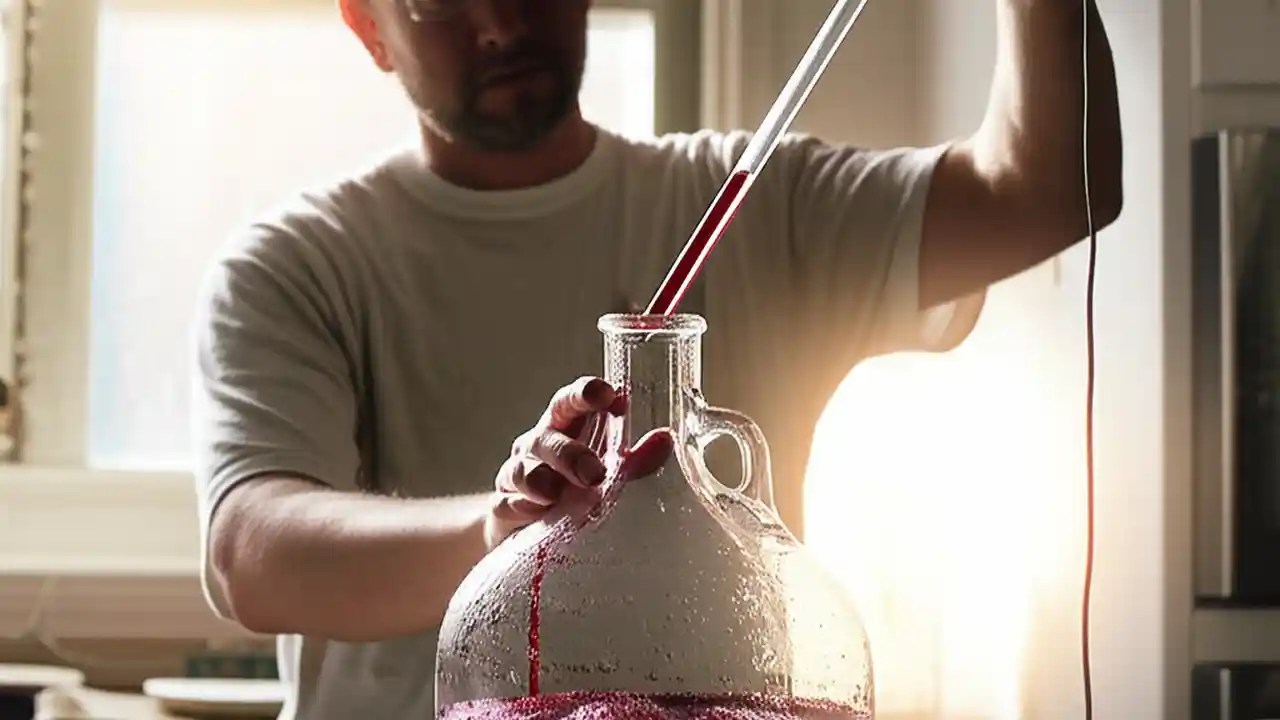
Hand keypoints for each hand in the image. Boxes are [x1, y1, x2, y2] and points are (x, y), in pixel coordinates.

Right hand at [485, 377, 674, 548]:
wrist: (528, 529)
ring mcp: (515, 474)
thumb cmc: (572, 489)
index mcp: (563, 427)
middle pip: (547, 438)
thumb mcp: (604, 473)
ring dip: (542, 483)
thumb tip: (665, 440)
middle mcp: (536, 445)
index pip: (570, 401)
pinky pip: (507, 504)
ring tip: (557, 497)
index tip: (607, 395)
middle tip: (594, 474)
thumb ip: (634, 460)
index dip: (585, 394)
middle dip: (571, 455)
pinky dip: (522, 509)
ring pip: (523, 471)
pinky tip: (534, 517)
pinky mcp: (501, 506)